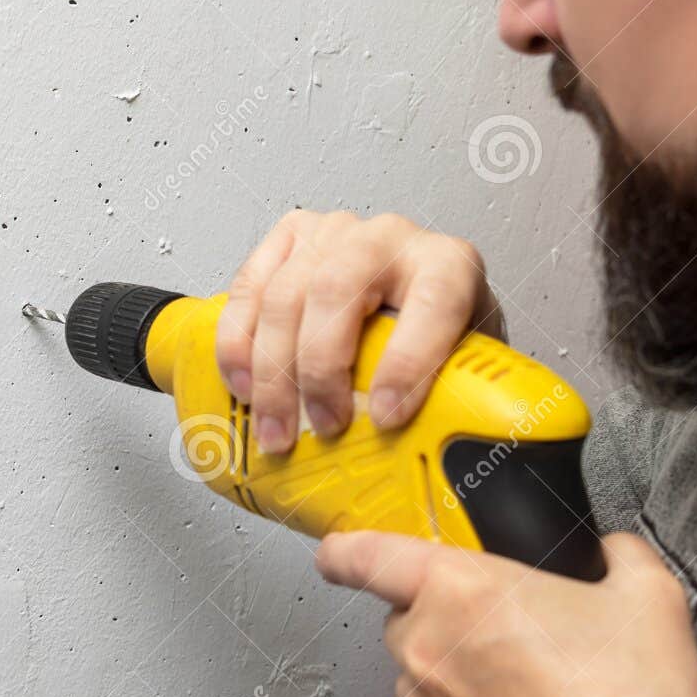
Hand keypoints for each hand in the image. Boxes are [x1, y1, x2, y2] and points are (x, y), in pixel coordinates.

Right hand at [214, 209, 505, 452]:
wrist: (413, 296)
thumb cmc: (437, 333)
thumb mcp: (459, 366)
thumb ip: (451, 400)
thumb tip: (438, 463)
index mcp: (447, 265)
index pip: (433, 301)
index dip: (408, 361)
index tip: (387, 416)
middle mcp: (388, 238)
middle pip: (336, 289)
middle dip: (322, 368)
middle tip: (325, 426)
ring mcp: (333, 233)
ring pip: (283, 295)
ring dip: (271, 372)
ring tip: (277, 430)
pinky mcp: (289, 240)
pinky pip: (247, 289)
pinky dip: (236, 346)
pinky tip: (244, 388)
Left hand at [315, 529, 696, 696]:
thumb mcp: (650, 600)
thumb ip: (618, 556)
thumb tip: (614, 554)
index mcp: (461, 594)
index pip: (367, 556)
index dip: (349, 551)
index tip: (342, 553)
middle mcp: (428, 656)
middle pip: (408, 620)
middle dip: (452, 620)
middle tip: (518, 633)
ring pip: (425, 682)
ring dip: (464, 680)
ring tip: (540, 696)